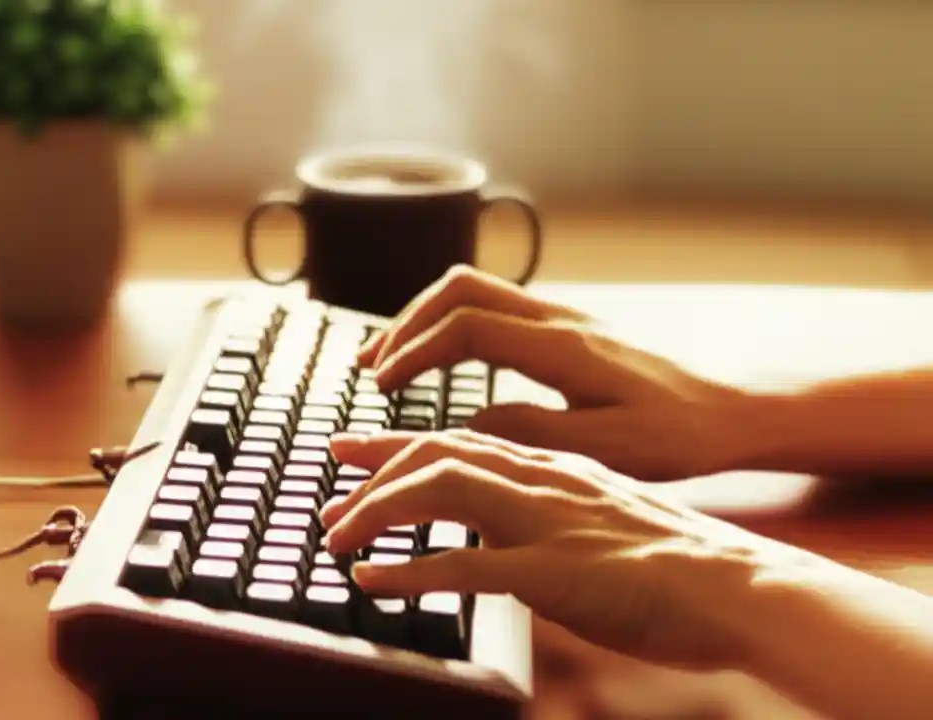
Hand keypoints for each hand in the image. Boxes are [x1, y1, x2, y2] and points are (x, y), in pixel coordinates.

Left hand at [321, 430, 819, 670]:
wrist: (740, 586)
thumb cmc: (677, 563)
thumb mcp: (601, 523)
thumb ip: (546, 521)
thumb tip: (499, 545)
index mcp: (554, 468)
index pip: (460, 438)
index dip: (396, 443)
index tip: (351, 450)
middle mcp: (543, 482)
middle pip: (437, 452)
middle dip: (372, 469)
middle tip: (328, 493)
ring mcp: (546, 522)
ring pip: (439, 491)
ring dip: (376, 511)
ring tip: (337, 538)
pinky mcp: (553, 571)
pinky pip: (462, 566)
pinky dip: (407, 570)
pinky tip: (372, 580)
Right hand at [358, 265, 748, 480]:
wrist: (735, 407)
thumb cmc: (682, 434)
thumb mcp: (609, 448)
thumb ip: (532, 430)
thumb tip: (464, 423)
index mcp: (566, 347)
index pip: (467, 327)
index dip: (415, 351)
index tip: (385, 386)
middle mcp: (560, 319)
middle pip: (459, 289)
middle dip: (406, 325)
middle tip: (373, 369)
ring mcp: (564, 316)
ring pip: (473, 289)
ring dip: (424, 319)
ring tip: (390, 360)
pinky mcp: (568, 326)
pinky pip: (494, 305)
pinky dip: (452, 323)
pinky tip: (441, 356)